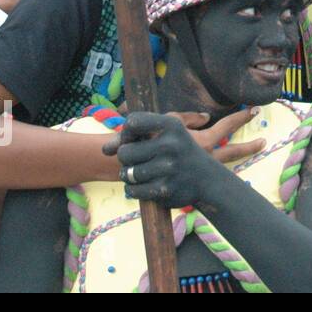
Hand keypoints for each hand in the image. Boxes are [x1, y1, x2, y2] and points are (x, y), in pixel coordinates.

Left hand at [104, 111, 253, 207]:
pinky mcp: (165, 189)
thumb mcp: (165, 137)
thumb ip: (133, 137)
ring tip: (143, 174)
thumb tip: (104, 149)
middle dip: (126, 159)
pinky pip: (132, 190)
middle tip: (138, 161)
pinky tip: (145, 186)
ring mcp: (169, 168)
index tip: (134, 140)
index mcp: (172, 125)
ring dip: (130, 176)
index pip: (132, 122)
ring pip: (128, 173)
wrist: (207, 180)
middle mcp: (171, 144)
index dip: (126, 133)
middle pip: (124, 152)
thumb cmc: (178, 154)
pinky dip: (134, 190)